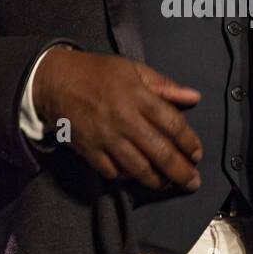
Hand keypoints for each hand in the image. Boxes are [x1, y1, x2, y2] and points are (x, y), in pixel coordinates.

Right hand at [32, 48, 203, 190]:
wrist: (55, 80)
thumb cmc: (97, 73)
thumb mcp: (133, 69)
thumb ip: (165, 86)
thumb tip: (193, 97)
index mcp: (138, 96)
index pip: (173, 124)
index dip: (189, 142)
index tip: (197, 154)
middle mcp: (124, 119)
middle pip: (160, 152)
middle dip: (180, 171)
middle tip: (193, 182)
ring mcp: (106, 137)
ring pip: (138, 168)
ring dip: (156, 180)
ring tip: (167, 184)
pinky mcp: (89, 150)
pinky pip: (112, 172)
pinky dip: (125, 178)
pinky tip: (135, 177)